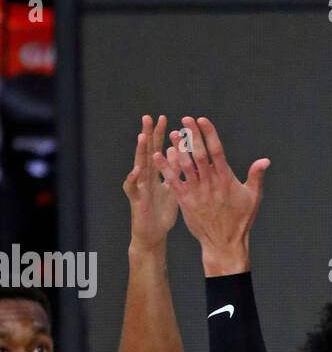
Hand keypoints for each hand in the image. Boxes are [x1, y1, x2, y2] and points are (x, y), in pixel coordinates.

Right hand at [123, 115, 177, 251]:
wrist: (153, 234)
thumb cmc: (163, 212)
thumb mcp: (173, 189)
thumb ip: (174, 172)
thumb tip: (179, 151)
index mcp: (156, 174)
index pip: (158, 150)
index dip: (160, 135)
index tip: (164, 119)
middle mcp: (146, 177)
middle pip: (147, 152)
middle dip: (148, 135)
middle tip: (148, 117)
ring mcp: (140, 187)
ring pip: (139, 166)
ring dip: (140, 152)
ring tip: (143, 137)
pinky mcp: (136, 200)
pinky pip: (133, 188)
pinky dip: (133, 179)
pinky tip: (136, 170)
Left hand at [154, 117, 269, 275]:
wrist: (224, 243)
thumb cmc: (240, 220)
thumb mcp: (253, 198)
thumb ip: (256, 177)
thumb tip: (265, 160)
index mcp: (226, 179)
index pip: (217, 151)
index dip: (209, 134)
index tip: (202, 120)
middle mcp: (210, 183)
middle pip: (199, 154)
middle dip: (192, 135)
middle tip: (185, 119)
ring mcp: (197, 192)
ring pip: (185, 166)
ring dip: (178, 148)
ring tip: (172, 133)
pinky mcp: (186, 201)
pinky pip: (174, 181)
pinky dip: (166, 168)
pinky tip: (158, 155)